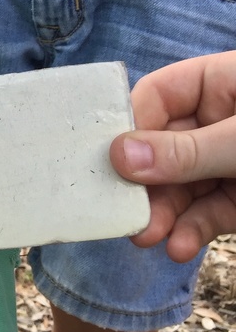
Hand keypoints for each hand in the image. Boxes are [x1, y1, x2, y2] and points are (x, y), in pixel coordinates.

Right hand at [110, 51, 235, 262]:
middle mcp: (219, 121)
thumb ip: (188, 150)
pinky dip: (191, 231)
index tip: (109, 161)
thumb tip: (119, 155)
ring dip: (161, 215)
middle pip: (161, 148)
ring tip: (147, 238)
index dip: (130, 127)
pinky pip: (207, 213)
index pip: (158, 96)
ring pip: (180, 187)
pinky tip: (179, 247)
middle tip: (122, 212)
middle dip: (144, 184)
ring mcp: (229, 162)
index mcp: (222, 83)